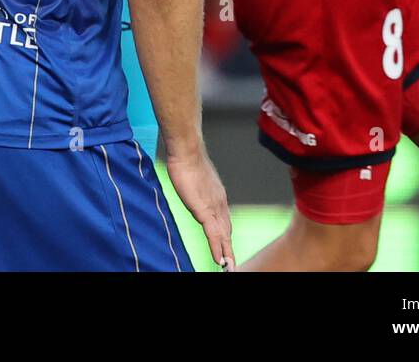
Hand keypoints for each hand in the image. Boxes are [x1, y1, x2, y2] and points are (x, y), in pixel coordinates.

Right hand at [165, 142, 234, 268]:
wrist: (187, 150)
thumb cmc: (186, 160)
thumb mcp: (194, 178)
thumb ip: (196, 187)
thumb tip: (193, 188)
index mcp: (217, 196)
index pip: (224, 222)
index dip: (225, 237)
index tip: (227, 249)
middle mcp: (220, 203)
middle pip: (227, 231)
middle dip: (229, 249)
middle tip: (232, 265)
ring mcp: (214, 207)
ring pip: (223, 236)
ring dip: (227, 254)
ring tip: (229, 268)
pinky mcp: (205, 210)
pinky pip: (214, 235)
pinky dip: (218, 249)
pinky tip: (219, 260)